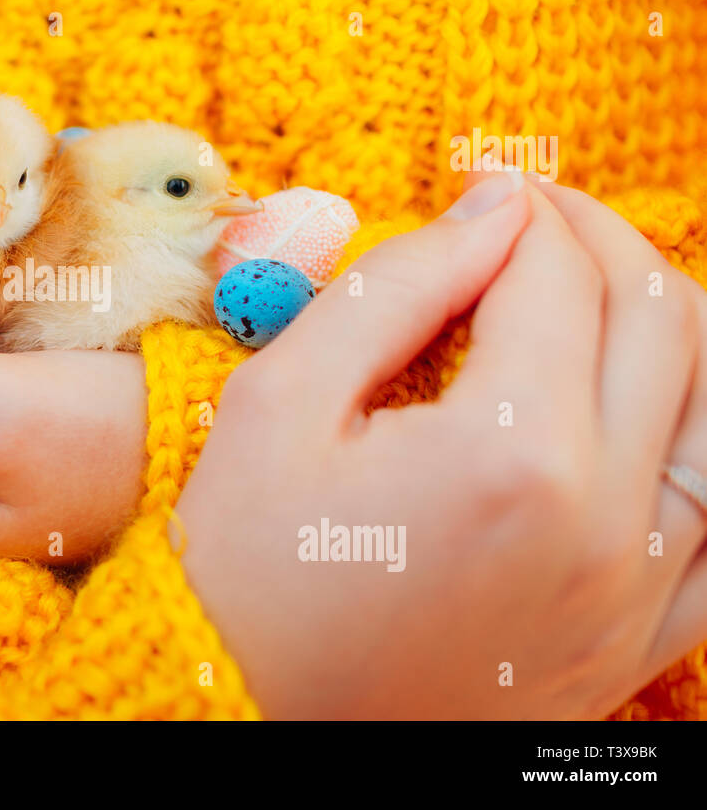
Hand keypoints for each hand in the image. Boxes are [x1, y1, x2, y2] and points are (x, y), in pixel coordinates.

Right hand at [179, 171, 706, 717]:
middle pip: (657, 320)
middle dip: (596, 240)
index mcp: (508, 456)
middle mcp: (606, 524)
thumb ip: (393, 290)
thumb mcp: (277, 406)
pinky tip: (645, 412)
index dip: (518, 209)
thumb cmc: (243, 569)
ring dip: (664, 323)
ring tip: (591, 293)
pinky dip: (701, 439)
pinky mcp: (636, 641)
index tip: (478, 190)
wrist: (246, 714)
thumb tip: (494, 210)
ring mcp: (636, 593)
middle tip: (533, 218)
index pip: (555, 276)